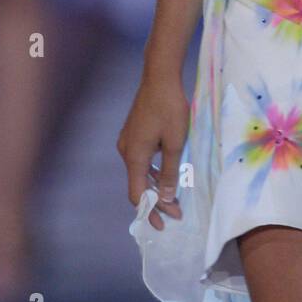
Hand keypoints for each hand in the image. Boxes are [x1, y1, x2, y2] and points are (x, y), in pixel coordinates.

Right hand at [117, 74, 190, 230]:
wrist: (159, 77)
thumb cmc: (170, 108)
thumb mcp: (175, 143)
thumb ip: (170, 172)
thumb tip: (166, 197)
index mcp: (134, 156)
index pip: (137, 194)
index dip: (150, 211)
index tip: (163, 225)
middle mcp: (126, 151)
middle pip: (138, 185)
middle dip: (156, 201)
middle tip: (176, 214)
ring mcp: (128, 141)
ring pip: (140, 173)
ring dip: (155, 187)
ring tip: (174, 198)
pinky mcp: (133, 133)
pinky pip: (141, 160)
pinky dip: (152, 172)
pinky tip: (166, 175)